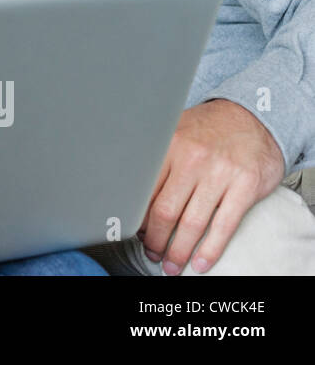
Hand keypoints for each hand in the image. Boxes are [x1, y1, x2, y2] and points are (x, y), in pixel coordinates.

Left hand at [138, 99, 284, 274]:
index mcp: (168, 145)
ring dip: (179, 251)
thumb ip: (155, 158)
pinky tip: (201, 263)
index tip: (134, 233)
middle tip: (152, 253)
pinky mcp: (245, 186)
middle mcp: (192, 158)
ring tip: (171, 265)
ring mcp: (220, 173)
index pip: (144, 190)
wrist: (253, 118)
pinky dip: (210, 250)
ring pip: (191, 223)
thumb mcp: (175, 132)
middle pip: (165, 211)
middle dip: (155, 240)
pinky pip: (223, 226)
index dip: (137, 217)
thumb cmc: (208, 130)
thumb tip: (128, 190)